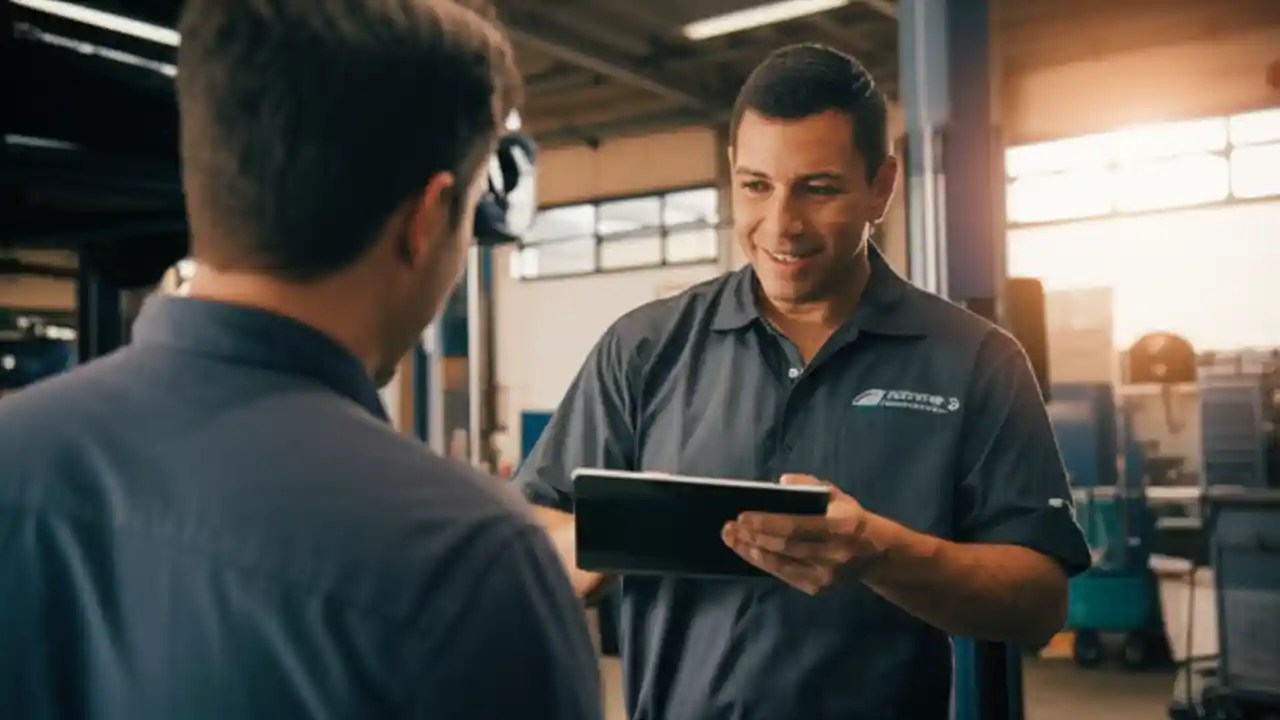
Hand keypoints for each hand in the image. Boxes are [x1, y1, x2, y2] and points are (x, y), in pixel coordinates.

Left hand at [722, 474, 882, 594]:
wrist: (876, 553)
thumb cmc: (849, 518)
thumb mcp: (837, 495)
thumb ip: (810, 485)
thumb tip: (782, 482)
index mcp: (839, 526)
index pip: (795, 526)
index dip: (766, 523)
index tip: (741, 516)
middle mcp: (833, 553)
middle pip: (784, 546)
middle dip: (752, 537)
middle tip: (728, 528)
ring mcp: (826, 575)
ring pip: (781, 564)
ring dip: (751, 551)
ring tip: (731, 539)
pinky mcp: (819, 588)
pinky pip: (785, 576)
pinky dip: (764, 563)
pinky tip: (749, 552)